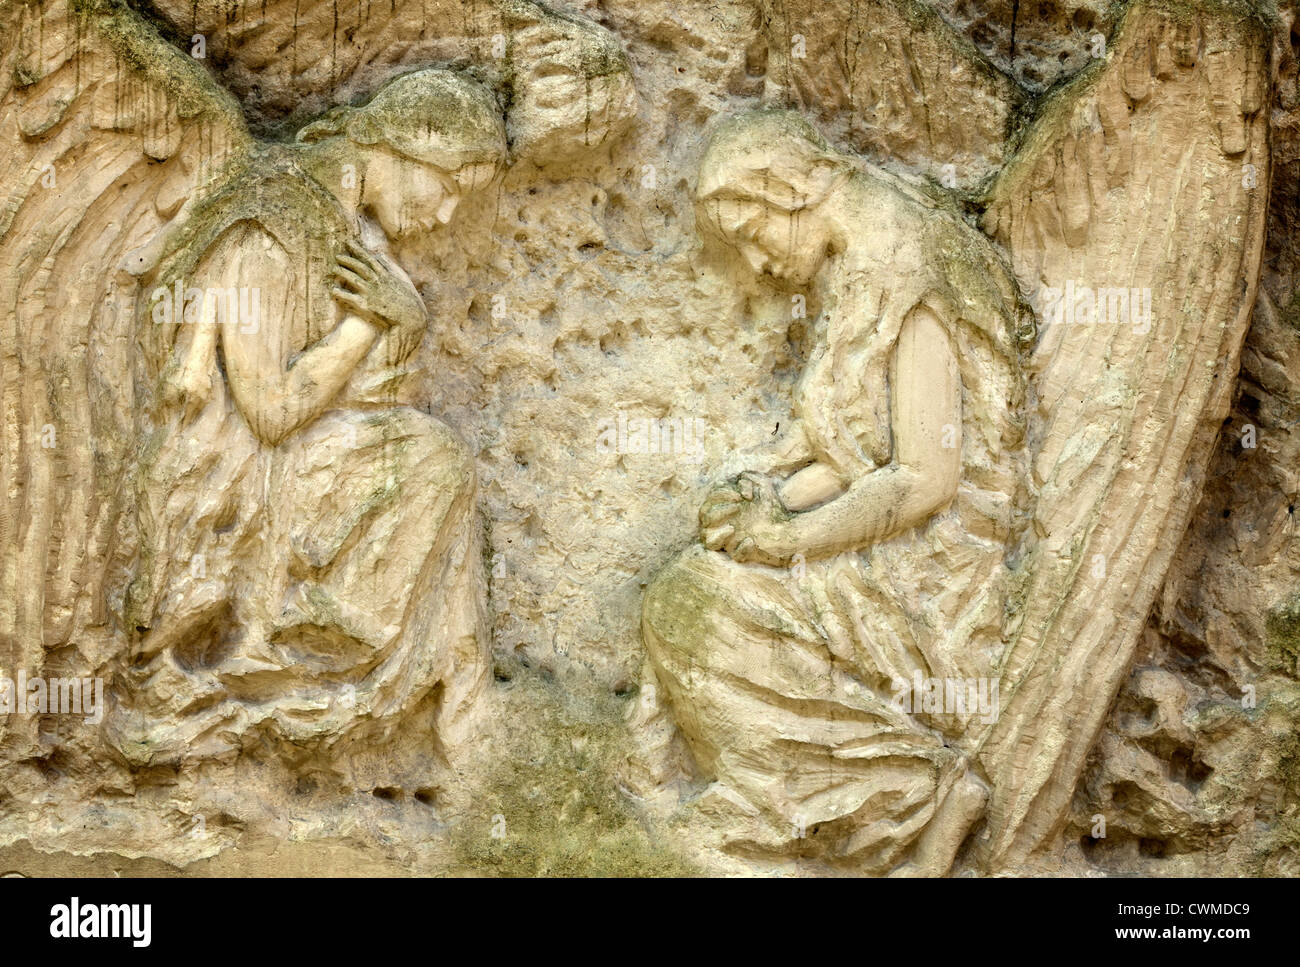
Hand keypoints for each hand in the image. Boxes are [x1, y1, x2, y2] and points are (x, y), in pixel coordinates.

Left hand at [331, 239, 425, 354]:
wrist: (410, 317)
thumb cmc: (409, 299)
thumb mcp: (403, 279)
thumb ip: (390, 265)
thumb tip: (380, 254)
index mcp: (386, 275)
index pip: (369, 259)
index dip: (358, 250)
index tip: (348, 242)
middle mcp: (378, 282)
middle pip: (360, 267)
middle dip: (348, 259)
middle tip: (337, 255)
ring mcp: (372, 293)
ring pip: (354, 279)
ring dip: (342, 272)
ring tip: (333, 268)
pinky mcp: (367, 305)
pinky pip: (351, 297)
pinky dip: (342, 293)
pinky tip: (333, 289)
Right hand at [698, 471, 794, 565]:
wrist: (789, 520)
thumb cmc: (770, 502)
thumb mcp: (760, 484)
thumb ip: (747, 480)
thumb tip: (742, 492)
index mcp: (723, 508)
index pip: (710, 502)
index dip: (720, 496)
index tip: (738, 495)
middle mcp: (723, 524)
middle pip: (705, 520)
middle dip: (718, 513)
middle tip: (736, 507)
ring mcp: (733, 539)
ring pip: (710, 542)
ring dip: (718, 535)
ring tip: (732, 529)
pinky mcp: (745, 551)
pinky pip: (736, 556)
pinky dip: (741, 549)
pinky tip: (750, 541)